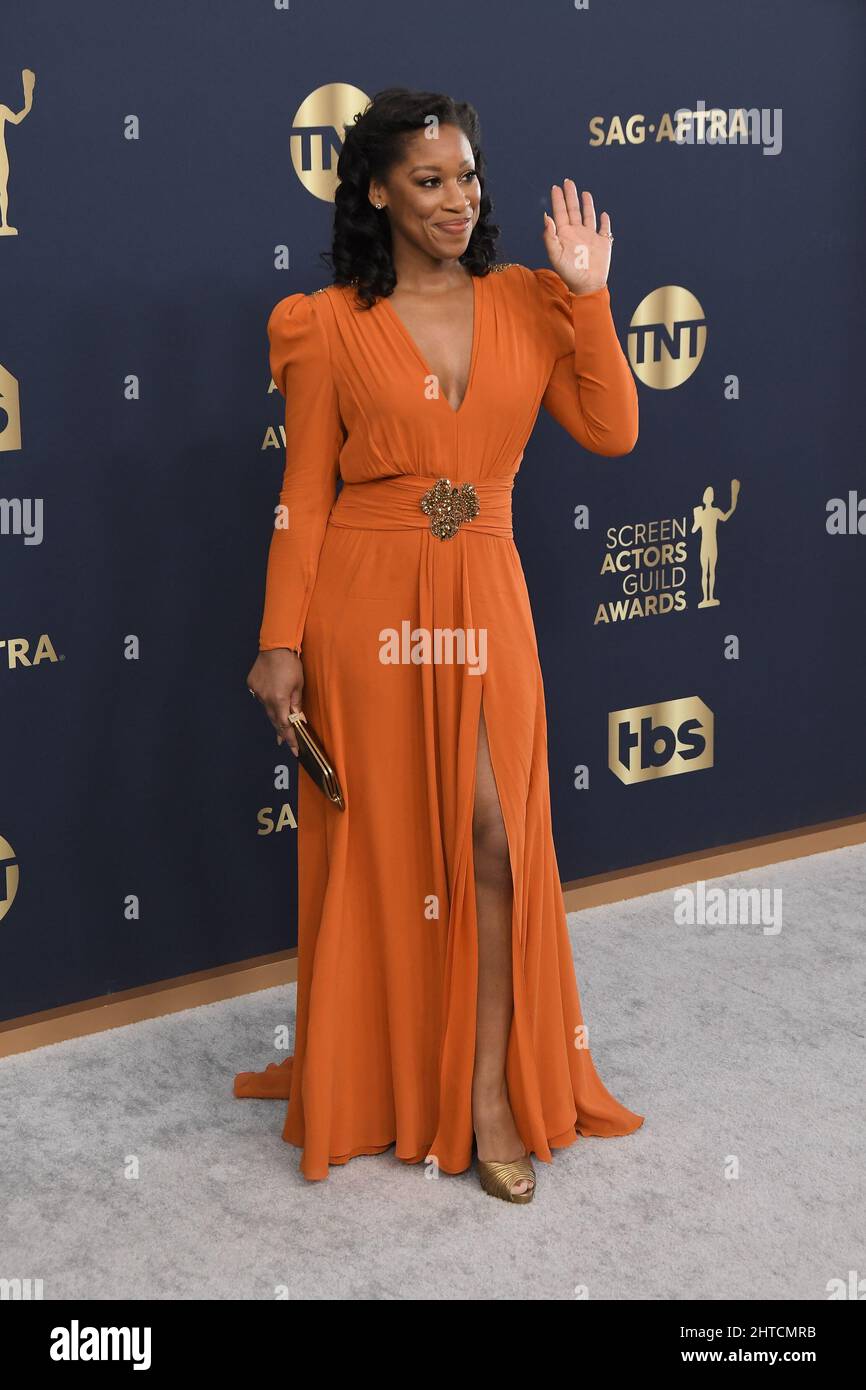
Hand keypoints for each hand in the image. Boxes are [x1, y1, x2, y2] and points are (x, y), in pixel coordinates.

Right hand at [246, 649, 303, 756]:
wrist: (275, 646)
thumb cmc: (291, 664)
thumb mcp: (298, 685)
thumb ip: (296, 703)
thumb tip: (298, 719)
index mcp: (278, 699)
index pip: (285, 725)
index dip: (290, 738)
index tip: (294, 750)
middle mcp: (265, 698)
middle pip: (274, 720)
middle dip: (282, 732)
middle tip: (287, 743)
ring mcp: (257, 692)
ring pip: (267, 709)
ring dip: (275, 717)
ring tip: (281, 728)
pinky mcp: (252, 685)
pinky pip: (261, 698)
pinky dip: (268, 702)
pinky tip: (272, 703)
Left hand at [542, 180, 611, 294]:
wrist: (588, 285)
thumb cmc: (569, 273)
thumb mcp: (556, 255)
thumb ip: (550, 237)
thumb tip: (546, 217)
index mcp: (565, 235)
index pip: (560, 213)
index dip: (558, 200)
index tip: (555, 187)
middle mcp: (577, 233)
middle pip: (573, 210)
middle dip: (570, 196)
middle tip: (568, 181)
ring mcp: (590, 237)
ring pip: (587, 216)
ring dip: (586, 204)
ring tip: (584, 193)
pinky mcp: (602, 242)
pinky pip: (604, 229)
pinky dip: (604, 221)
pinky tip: (603, 214)